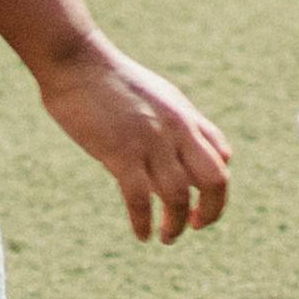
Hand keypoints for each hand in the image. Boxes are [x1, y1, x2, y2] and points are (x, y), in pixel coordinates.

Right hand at [38, 44, 231, 243]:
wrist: (76, 60)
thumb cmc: (111, 79)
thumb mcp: (158, 94)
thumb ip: (178, 121)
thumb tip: (187, 148)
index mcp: (185, 115)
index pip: (221, 157)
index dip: (218, 187)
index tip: (201, 205)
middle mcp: (176, 130)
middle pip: (214, 180)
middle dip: (211, 211)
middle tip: (194, 226)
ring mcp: (150, 142)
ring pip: (178, 196)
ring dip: (176, 224)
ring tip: (167, 237)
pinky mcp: (121, 152)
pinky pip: (141, 199)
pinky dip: (144, 222)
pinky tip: (141, 234)